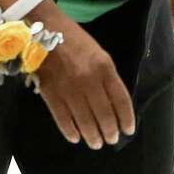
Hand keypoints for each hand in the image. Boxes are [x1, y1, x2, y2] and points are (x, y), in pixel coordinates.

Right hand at [32, 5, 135, 148]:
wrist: (44, 30)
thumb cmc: (75, 40)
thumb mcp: (98, 53)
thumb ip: (107, 76)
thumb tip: (113, 104)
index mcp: (104, 67)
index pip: (120, 100)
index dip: (126, 118)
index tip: (128, 130)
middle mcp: (89, 80)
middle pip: (104, 114)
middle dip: (110, 131)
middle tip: (111, 140)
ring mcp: (69, 89)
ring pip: (85, 121)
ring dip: (92, 136)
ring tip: (96, 143)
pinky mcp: (51, 94)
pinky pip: (63, 120)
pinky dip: (71, 132)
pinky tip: (76, 138)